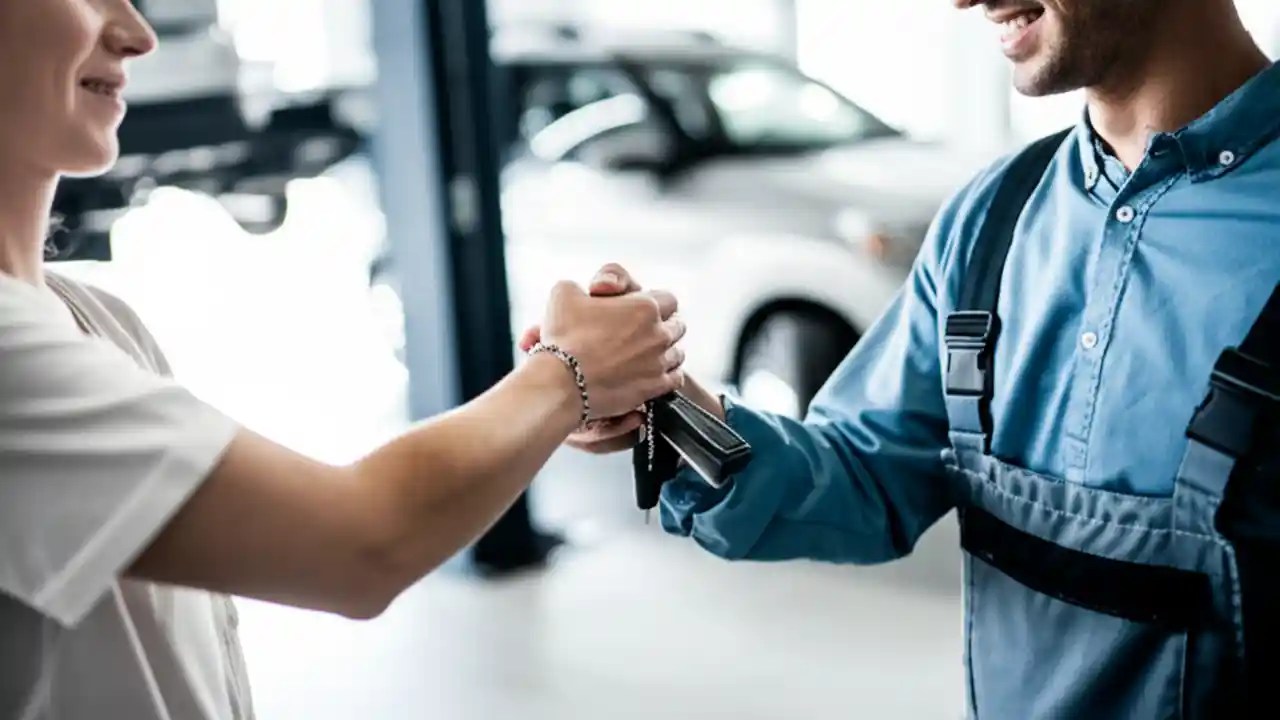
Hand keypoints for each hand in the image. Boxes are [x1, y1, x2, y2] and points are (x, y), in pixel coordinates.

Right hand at [521, 263, 664, 453]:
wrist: (561, 381)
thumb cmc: (564, 336)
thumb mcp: (565, 292)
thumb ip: (586, 285)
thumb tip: (596, 289)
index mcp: (645, 307)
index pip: (668, 299)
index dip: (655, 302)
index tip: (641, 309)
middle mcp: (659, 334)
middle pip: (676, 326)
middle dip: (663, 326)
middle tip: (644, 331)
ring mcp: (658, 363)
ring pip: (677, 353)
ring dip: (664, 351)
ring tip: (647, 353)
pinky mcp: (653, 388)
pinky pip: (674, 379)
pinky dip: (665, 375)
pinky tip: (651, 373)